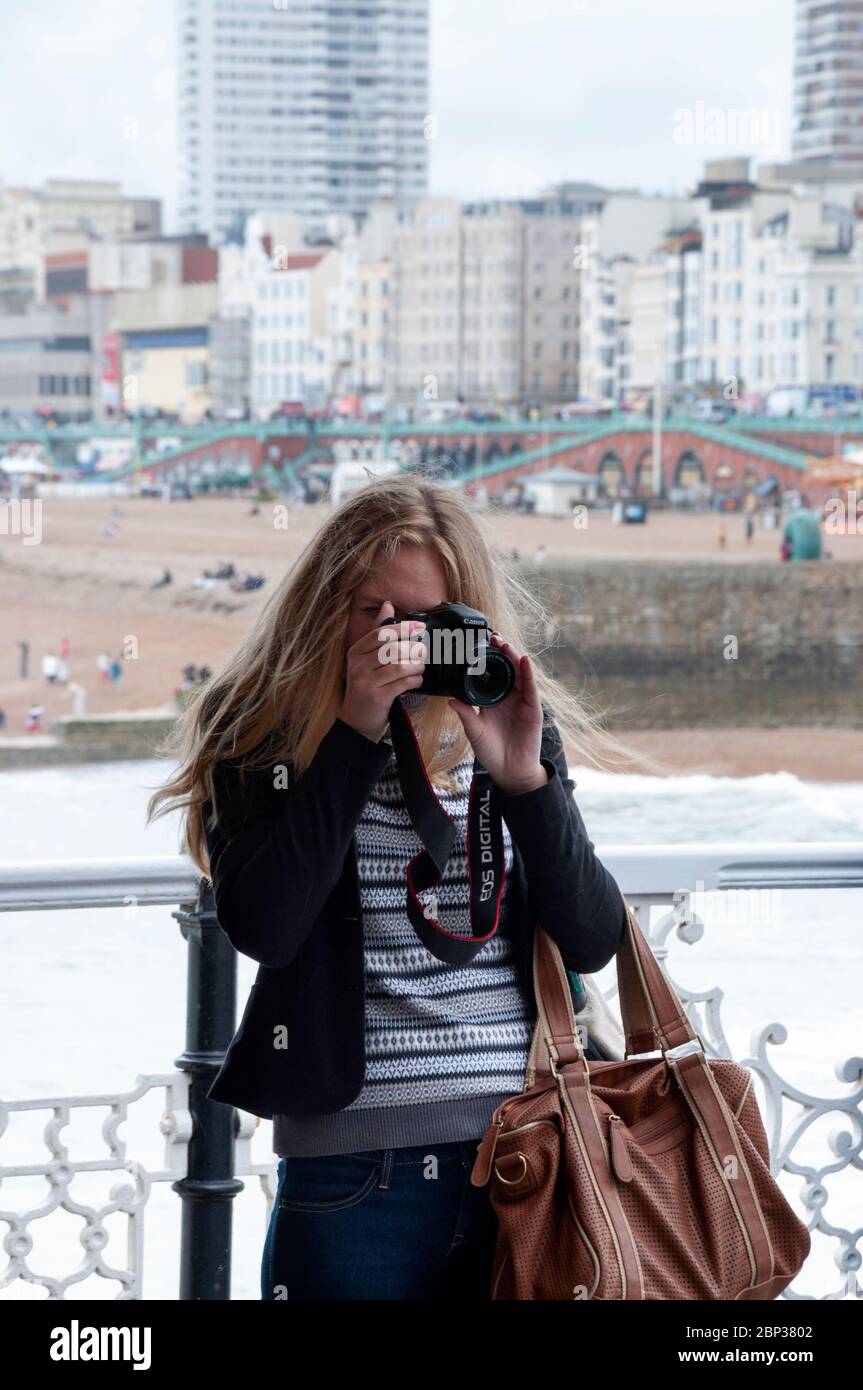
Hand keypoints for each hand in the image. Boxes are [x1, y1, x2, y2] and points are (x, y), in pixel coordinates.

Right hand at [337, 601, 426, 742]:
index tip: (420, 626)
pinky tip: (416, 680)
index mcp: (355, 651)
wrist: (357, 718)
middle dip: (413, 649)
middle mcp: (358, 665)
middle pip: (393, 648)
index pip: (381, 633)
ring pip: (401, 666)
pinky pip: (403, 683)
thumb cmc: (366, 684)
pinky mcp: (377, 697)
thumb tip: (387, 605)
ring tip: (420, 667)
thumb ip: (377, 631)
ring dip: (417, 666)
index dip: (403, 628)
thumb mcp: (366, 657)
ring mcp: (366, 682)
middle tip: (422, 652)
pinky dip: (415, 680)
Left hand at [448, 635, 547, 793]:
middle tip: (492, 636)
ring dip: (513, 657)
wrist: (510, 772)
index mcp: (493, 700)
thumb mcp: (474, 732)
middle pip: (507, 668)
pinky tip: (524, 661)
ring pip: (520, 674)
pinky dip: (528, 674)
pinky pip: (531, 688)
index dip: (487, 659)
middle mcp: (508, 697)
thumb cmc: (492, 752)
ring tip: (505, 644)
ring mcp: (522, 702)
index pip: (491, 674)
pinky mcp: (533, 709)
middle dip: (501, 652)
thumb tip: (449, 700)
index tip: (478, 644)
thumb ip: (465, 715)